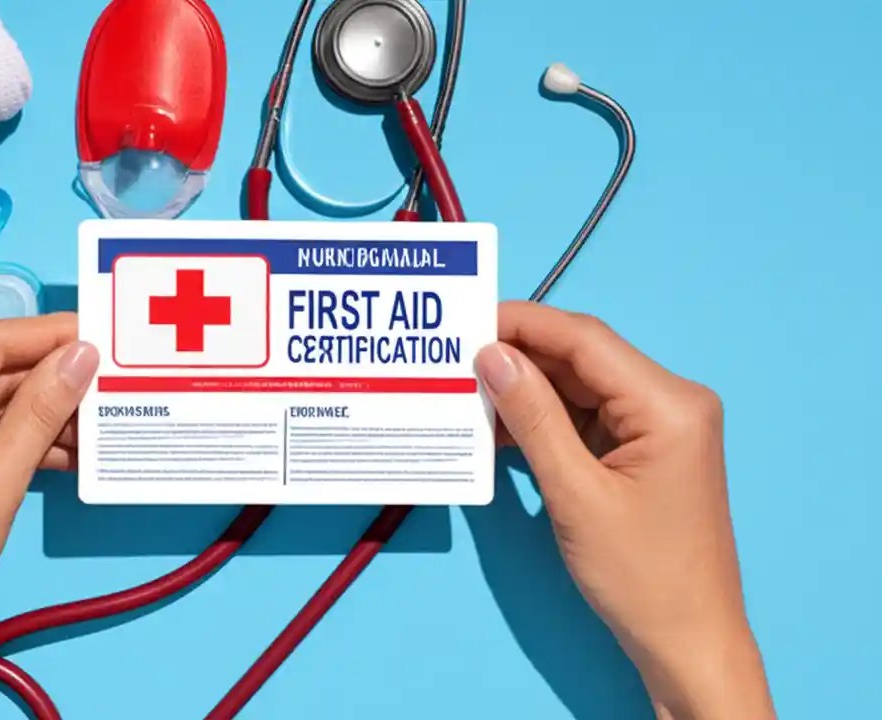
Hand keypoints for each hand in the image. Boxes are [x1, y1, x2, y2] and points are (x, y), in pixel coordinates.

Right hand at [474, 302, 774, 719]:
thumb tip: (491, 356)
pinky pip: (586, 417)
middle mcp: (670, 401)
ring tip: (465, 390)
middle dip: (519, 355)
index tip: (465, 322)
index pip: (585, 339)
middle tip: (454, 356)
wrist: (687, 641)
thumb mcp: (575, 494)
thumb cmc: (638, 574)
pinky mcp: (644, 450)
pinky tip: (499, 425)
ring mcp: (659, 426)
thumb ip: (532, 418)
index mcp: (668, 403)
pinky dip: (544, 419)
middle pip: (583, 358)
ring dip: (526, 388)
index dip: (523, 323)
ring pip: (580, 386)